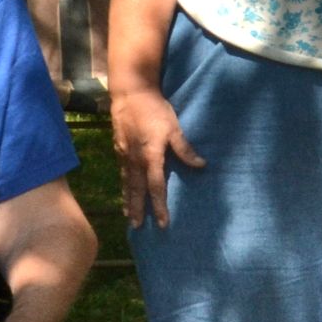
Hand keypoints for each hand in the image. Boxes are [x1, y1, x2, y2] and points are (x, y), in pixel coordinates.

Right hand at [112, 87, 203, 228]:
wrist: (130, 93)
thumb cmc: (155, 109)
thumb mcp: (174, 127)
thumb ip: (185, 148)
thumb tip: (201, 166)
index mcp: (151, 157)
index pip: (156, 188)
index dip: (160, 206)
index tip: (163, 223)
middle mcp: (135, 160)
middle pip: (137, 191)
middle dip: (139, 210)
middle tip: (138, 227)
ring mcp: (124, 155)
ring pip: (127, 183)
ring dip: (129, 201)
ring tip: (129, 216)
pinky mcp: (119, 149)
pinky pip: (122, 173)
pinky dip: (123, 186)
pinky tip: (125, 192)